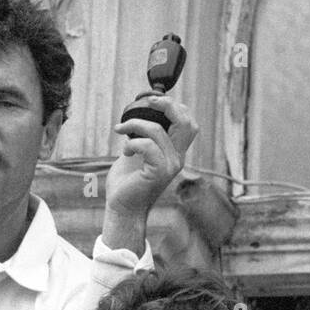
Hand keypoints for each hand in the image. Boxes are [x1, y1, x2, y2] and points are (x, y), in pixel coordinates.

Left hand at [104, 97, 197, 220]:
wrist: (121, 207)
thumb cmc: (127, 181)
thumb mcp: (137, 152)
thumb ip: (143, 135)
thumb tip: (140, 113)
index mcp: (175, 152)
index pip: (188, 122)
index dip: (174, 106)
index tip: (151, 102)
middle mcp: (177, 158)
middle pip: (186, 122)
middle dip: (167, 105)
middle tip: (147, 103)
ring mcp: (170, 166)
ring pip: (157, 131)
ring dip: (134, 125)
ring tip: (121, 131)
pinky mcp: (158, 172)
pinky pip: (148, 146)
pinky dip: (133, 142)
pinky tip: (126, 151)